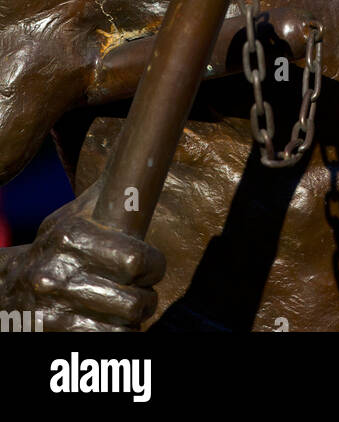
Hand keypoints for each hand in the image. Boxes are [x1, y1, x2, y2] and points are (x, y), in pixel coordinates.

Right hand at [1, 184, 164, 331]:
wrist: (9, 285)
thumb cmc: (58, 247)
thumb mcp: (74, 216)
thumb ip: (109, 199)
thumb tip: (146, 166)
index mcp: (70, 237)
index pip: (135, 261)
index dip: (154, 266)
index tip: (152, 267)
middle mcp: (58, 274)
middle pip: (133, 300)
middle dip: (147, 297)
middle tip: (142, 291)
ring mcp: (53, 310)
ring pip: (123, 327)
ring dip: (133, 320)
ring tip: (127, 308)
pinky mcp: (52, 335)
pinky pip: (106, 343)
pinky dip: (116, 336)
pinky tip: (110, 323)